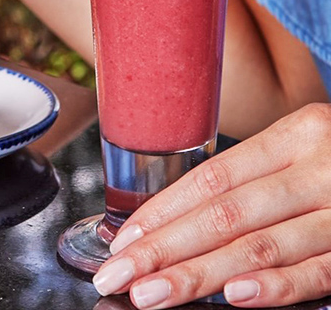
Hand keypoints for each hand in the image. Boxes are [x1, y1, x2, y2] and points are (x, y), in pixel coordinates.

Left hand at [92, 103, 330, 307]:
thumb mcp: (310, 150)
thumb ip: (261, 179)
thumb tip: (185, 219)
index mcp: (295, 135)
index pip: (213, 175)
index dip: (164, 209)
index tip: (122, 239)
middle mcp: (317, 163)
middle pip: (226, 211)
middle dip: (165, 247)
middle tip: (117, 274)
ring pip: (262, 243)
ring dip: (201, 274)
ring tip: (152, 294)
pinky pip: (320, 271)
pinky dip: (276, 287)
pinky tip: (234, 299)